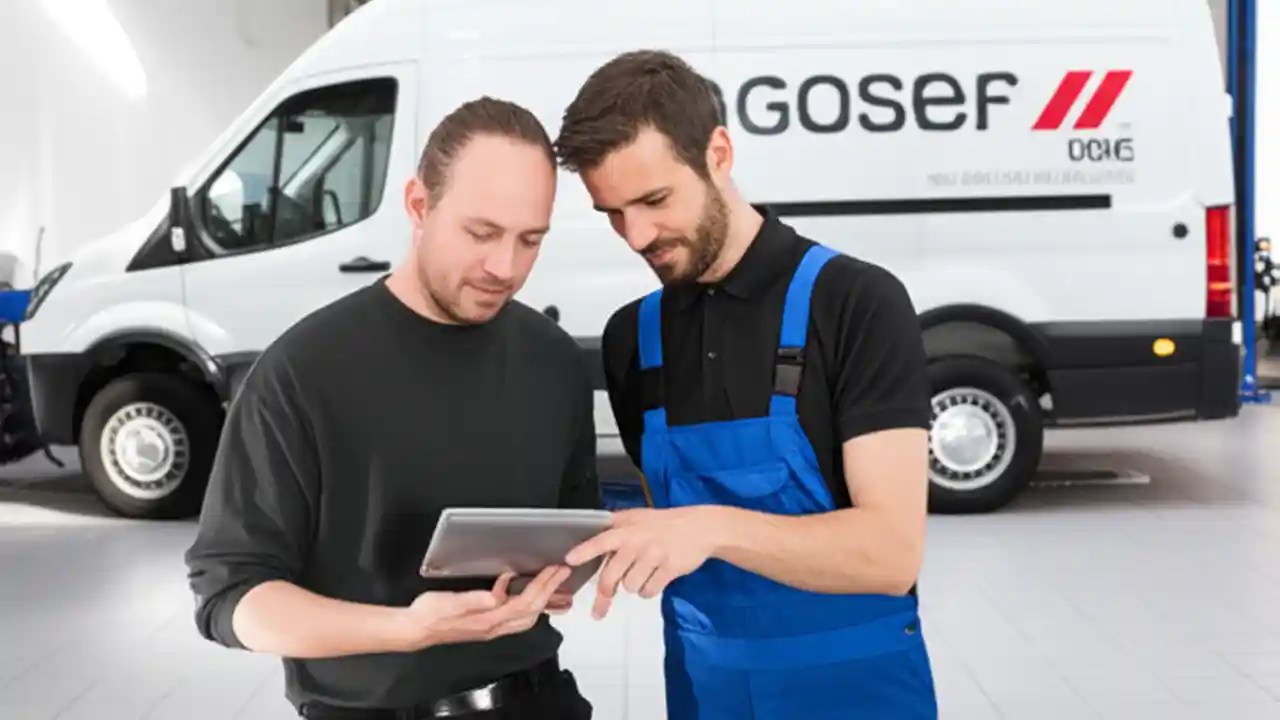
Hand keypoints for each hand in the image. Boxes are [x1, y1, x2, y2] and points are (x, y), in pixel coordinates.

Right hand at [398, 565, 570, 650]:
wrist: (415, 629)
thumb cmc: (429, 615)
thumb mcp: (449, 603)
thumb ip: (473, 600)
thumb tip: (494, 596)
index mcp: (488, 620)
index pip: (525, 602)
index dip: (543, 586)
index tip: (556, 571)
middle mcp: (493, 626)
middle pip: (532, 610)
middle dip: (550, 590)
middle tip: (562, 572)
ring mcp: (490, 627)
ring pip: (526, 616)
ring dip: (542, 599)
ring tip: (552, 584)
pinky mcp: (485, 624)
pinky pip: (513, 614)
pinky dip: (523, 602)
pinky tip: (515, 587)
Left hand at [564, 507, 719, 619]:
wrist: (701, 528)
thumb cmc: (666, 523)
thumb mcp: (639, 517)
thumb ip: (616, 527)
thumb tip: (593, 538)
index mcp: (627, 530)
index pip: (601, 541)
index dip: (584, 551)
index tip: (569, 560)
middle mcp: (638, 543)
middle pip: (611, 576)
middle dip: (605, 593)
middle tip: (601, 603)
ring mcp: (654, 556)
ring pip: (630, 587)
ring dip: (634, 586)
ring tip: (644, 573)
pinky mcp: (669, 569)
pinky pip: (649, 592)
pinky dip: (650, 590)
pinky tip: (656, 577)